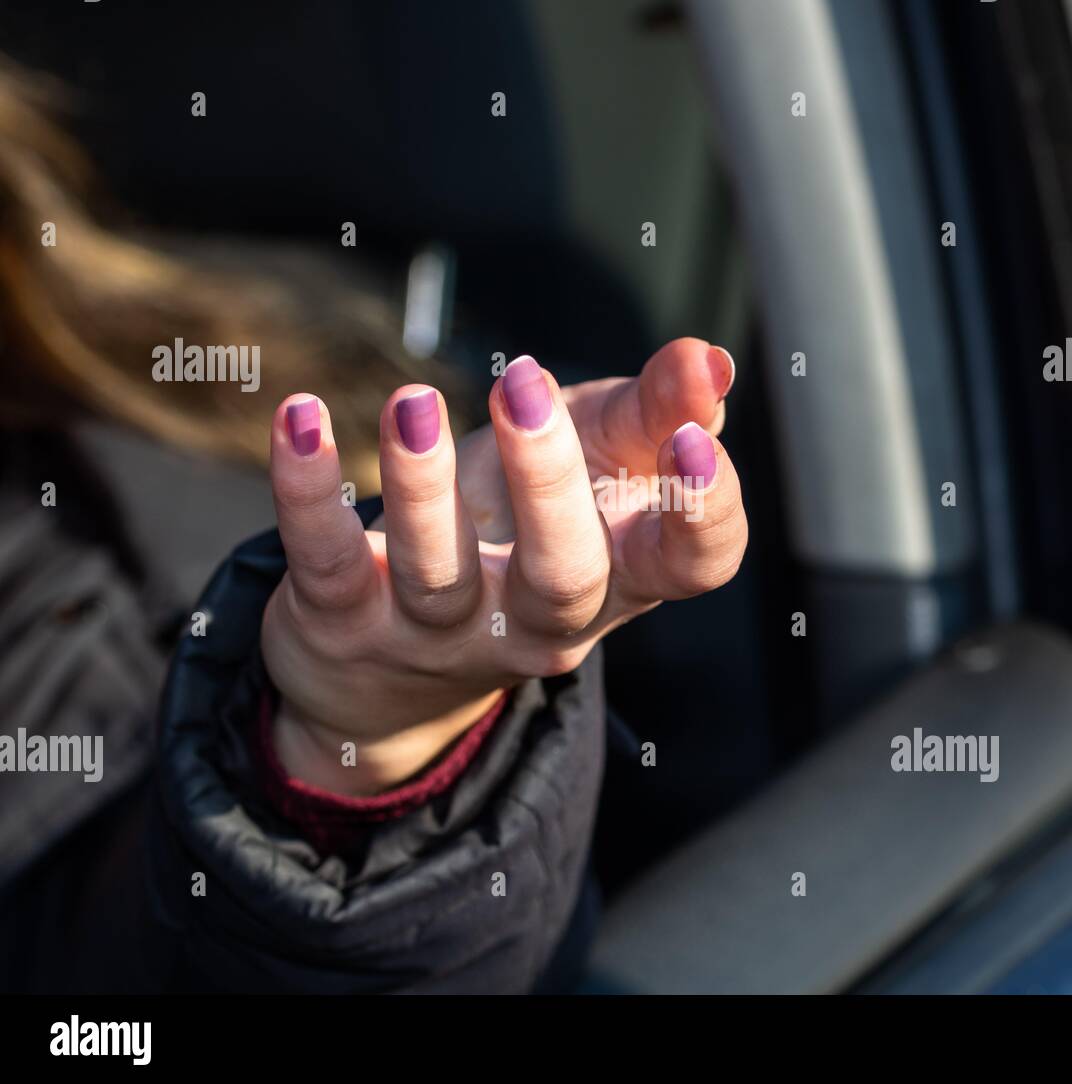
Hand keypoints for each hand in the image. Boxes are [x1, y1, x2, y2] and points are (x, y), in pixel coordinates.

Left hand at [260, 338, 746, 793]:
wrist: (393, 671)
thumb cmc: (519, 538)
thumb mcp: (593, 471)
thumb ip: (652, 413)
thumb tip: (709, 361)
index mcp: (620, 578)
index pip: (689, 565)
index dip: (702, 512)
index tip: (694, 438)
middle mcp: (539, 620)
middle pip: (564, 576)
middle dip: (549, 484)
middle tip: (525, 388)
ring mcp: (439, 633)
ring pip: (439, 576)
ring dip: (422, 487)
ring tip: (411, 402)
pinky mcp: (346, 622)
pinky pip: (327, 562)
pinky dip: (308, 492)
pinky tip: (300, 418)